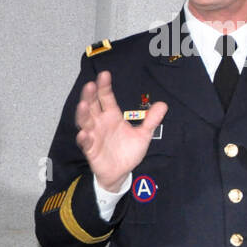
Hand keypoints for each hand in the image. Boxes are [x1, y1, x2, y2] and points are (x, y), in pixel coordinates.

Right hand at [74, 70, 167, 192]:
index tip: (105, 74)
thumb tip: (163, 104)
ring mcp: (94, 136)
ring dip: (83, 114)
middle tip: (90, 85)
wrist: (121, 172)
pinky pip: (85, 143)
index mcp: (112, 116)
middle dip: (90, 96)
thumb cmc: (128, 151)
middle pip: (92, 106)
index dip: (105, 87)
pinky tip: (84, 133)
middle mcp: (100, 123)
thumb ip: (151, 120)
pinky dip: (84, 138)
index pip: (106, 98)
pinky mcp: (91, 150)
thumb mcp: (143, 134)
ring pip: (85, 122)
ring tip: (83, 105)